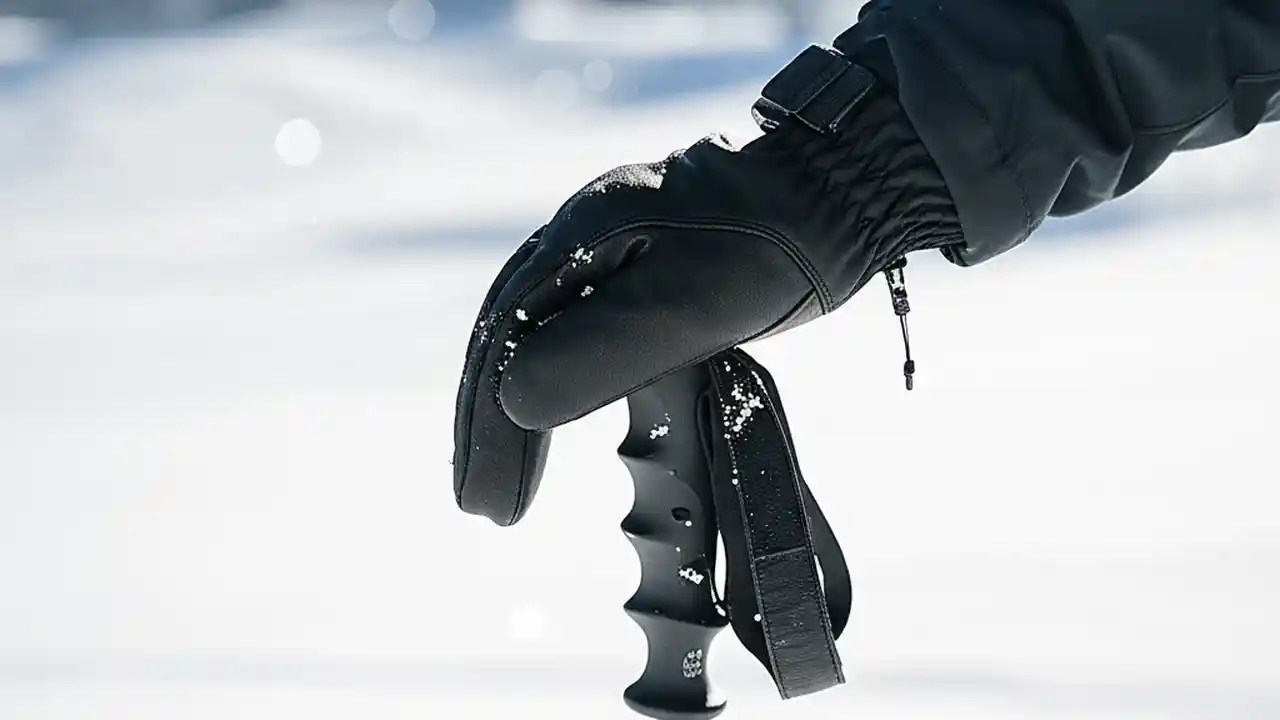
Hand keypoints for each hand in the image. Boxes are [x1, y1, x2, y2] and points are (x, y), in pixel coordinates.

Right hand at [452, 83, 961, 525]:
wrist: (839, 191)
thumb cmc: (772, 246)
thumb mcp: (686, 305)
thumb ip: (597, 353)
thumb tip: (512, 405)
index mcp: (575, 240)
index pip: (502, 347)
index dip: (487, 432)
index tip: (485, 504)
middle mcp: (578, 239)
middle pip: (506, 343)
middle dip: (490, 429)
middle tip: (483, 505)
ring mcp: (609, 250)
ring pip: (535, 338)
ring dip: (515, 412)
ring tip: (506, 480)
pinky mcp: (643, 266)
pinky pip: (575, 330)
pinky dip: (556, 383)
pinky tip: (554, 415)